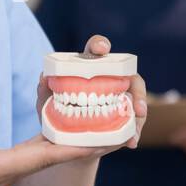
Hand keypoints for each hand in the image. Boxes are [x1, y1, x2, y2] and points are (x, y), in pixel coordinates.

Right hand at [0, 124, 118, 185]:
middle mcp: (5, 175)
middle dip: (82, 142)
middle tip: (110, 125)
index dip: (77, 146)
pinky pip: (28, 158)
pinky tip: (49, 135)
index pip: (46, 156)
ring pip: (42, 158)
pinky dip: (45, 145)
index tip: (106, 139)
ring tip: (88, 124)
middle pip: (52, 157)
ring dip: (66, 143)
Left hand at [36, 34, 147, 150]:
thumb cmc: (56, 114)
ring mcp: (119, 96)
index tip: (101, 49)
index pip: (95, 49)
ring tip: (134, 133)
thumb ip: (44, 90)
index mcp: (88, 68)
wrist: (64, 141)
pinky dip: (134, 132)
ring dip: (140, 114)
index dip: (100, 44)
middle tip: (137, 108)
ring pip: (136, 98)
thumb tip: (44, 77)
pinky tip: (131, 142)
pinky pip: (135, 120)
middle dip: (137, 90)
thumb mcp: (46, 104)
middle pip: (129, 75)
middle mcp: (108, 78)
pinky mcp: (124, 114)